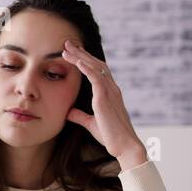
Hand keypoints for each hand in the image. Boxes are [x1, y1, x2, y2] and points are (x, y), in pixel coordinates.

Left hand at [62, 41, 146, 169]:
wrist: (125, 147)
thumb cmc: (111, 137)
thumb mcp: (91, 124)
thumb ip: (80, 116)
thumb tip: (69, 112)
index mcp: (110, 93)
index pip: (97, 71)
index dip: (85, 60)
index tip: (73, 53)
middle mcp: (112, 89)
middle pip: (96, 64)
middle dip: (81, 53)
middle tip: (67, 44)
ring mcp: (110, 92)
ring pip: (95, 68)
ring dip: (80, 57)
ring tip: (66, 49)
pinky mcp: (106, 98)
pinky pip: (97, 78)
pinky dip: (87, 68)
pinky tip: (78, 61)